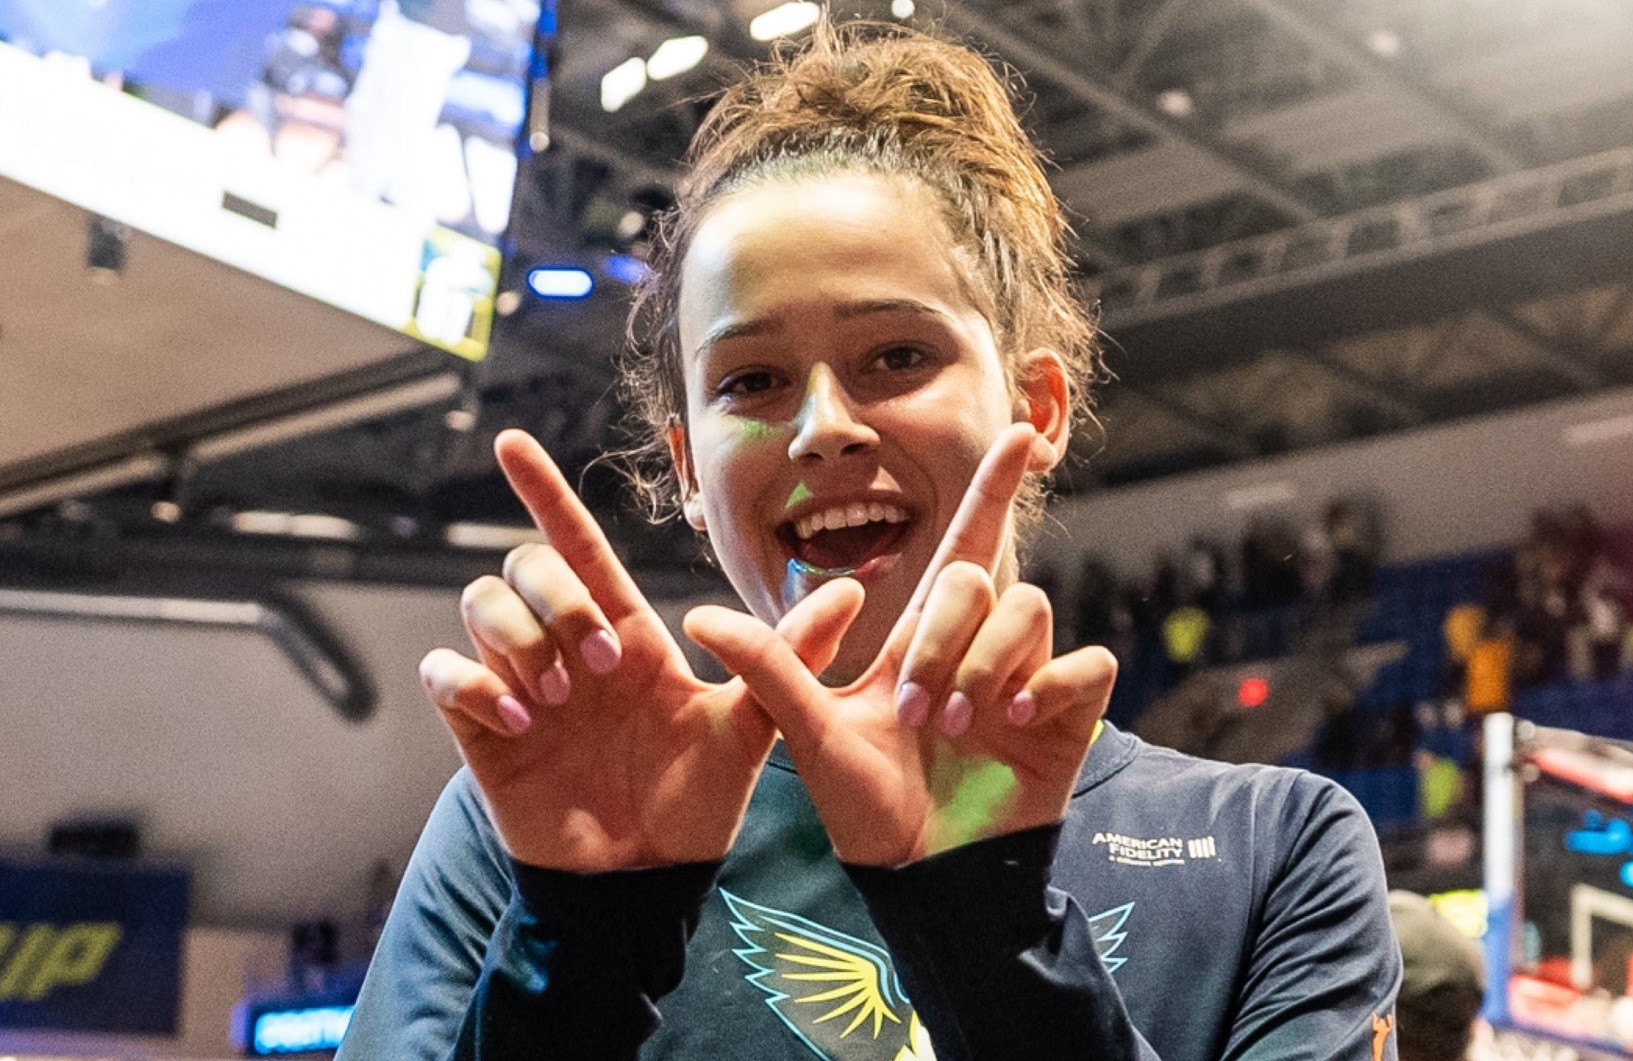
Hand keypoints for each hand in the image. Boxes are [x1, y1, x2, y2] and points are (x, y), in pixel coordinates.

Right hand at [418, 430, 860, 871]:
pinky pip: (443, 672)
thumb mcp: (750, 730)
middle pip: (527, 564)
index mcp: (627, 634)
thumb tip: (853, 592)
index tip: (513, 442)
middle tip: (600, 666)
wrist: (650, 882)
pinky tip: (518, 722)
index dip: (546, 491)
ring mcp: (520, 686)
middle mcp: (568, 648)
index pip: (581, 544)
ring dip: (519, 636)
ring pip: (480, 603)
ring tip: (558, 698)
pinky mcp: (482, 730)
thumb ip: (787, 658)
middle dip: (558, 599)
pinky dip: (472, 683)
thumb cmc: (697, 804)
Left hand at [685, 423, 1115, 865]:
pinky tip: (1020, 719)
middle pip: (978, 576)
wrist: (920, 881)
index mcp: (923, 638)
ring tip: (957, 727)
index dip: (990, 487)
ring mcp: (1027, 677)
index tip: (1016, 431)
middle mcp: (978, 645)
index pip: (962, 542)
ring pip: (1030, 609)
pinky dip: (1054, 683)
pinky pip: (1085, 663)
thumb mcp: (811, 734)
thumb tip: (696, 616)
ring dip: (988, 663)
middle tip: (919, 712)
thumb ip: (770, 670)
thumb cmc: (866, 810)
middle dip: (945, 636)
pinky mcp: (1068, 715)